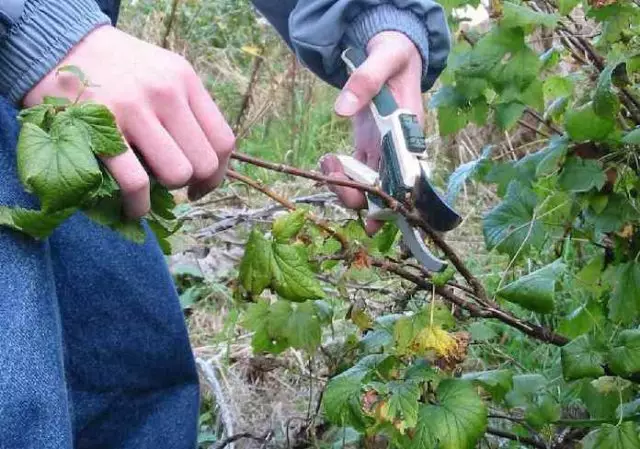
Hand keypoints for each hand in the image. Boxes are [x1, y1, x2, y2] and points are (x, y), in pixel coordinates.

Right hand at [23, 25, 234, 217]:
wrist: (58, 44)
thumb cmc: (116, 68)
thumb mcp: (161, 71)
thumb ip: (186, 108)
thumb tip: (204, 163)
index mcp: (184, 79)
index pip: (223, 140)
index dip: (217, 173)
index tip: (202, 185)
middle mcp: (165, 92)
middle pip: (204, 162)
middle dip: (192, 184)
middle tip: (173, 187)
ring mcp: (133, 109)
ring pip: (176, 174)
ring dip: (165, 192)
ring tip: (150, 189)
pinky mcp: (100, 128)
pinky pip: (136, 183)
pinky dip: (138, 205)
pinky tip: (132, 207)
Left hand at [319, 31, 422, 234]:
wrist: (389, 52)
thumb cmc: (394, 56)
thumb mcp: (384, 59)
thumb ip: (365, 81)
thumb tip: (342, 109)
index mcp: (411, 135)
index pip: (407, 179)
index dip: (394, 203)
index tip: (374, 220)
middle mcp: (399, 150)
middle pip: (385, 191)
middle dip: (359, 197)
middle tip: (333, 179)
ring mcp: (383, 151)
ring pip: (368, 187)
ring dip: (344, 187)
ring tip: (327, 162)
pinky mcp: (368, 148)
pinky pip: (355, 174)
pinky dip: (339, 175)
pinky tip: (328, 159)